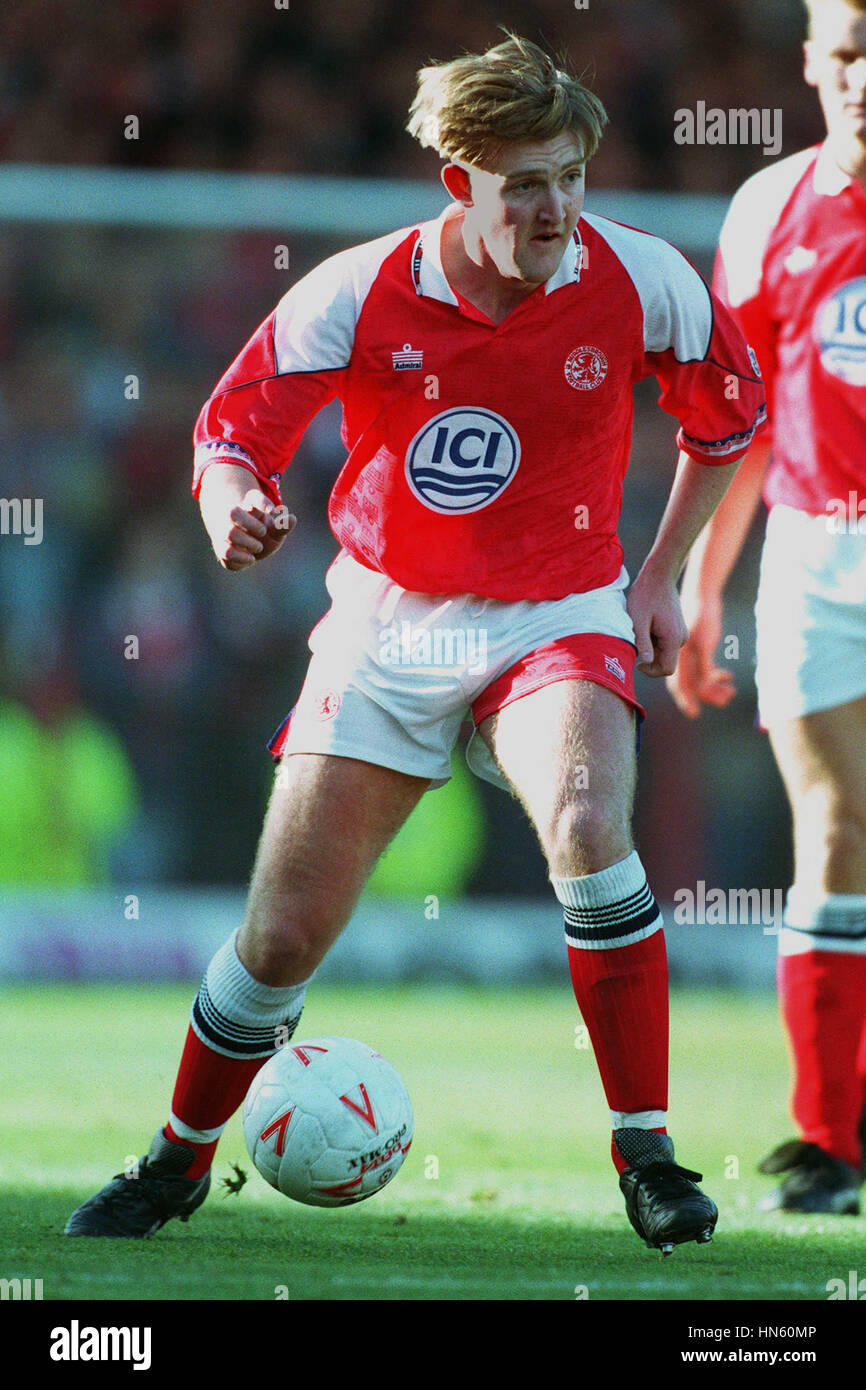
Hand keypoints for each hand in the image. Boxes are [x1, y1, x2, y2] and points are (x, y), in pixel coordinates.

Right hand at [199, 466, 296, 571]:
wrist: (249, 552)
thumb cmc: (264, 537)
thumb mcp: (275, 532)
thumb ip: (282, 526)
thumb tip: (292, 518)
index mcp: (248, 507)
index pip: (252, 497)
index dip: (262, 502)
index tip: (273, 511)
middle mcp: (232, 517)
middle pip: (232, 512)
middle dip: (251, 525)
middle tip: (263, 532)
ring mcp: (223, 532)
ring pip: (228, 533)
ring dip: (247, 542)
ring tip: (258, 547)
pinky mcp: (221, 548)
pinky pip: (225, 552)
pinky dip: (242, 557)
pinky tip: (251, 558)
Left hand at [626, 567, 688, 678]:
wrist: (658, 576)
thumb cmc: (645, 596)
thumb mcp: (638, 620)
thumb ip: (642, 642)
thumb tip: (646, 661)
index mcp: (673, 638)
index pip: (666, 669)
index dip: (650, 671)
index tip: (637, 662)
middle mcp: (682, 638)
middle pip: (665, 661)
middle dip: (649, 656)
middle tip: (637, 638)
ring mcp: (681, 633)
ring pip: (664, 652)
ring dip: (651, 646)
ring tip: (642, 627)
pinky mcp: (677, 628)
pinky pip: (665, 643)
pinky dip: (654, 639)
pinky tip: (647, 624)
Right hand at [666, 594, 735, 717]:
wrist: (703, 594)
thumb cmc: (702, 614)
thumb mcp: (704, 641)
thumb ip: (703, 664)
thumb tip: (705, 685)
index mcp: (680, 657)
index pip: (680, 685)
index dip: (686, 700)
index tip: (694, 713)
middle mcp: (684, 657)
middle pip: (692, 684)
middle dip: (708, 696)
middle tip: (725, 700)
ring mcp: (692, 652)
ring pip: (701, 677)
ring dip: (715, 687)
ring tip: (731, 691)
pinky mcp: (700, 646)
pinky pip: (707, 667)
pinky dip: (716, 675)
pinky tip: (727, 676)